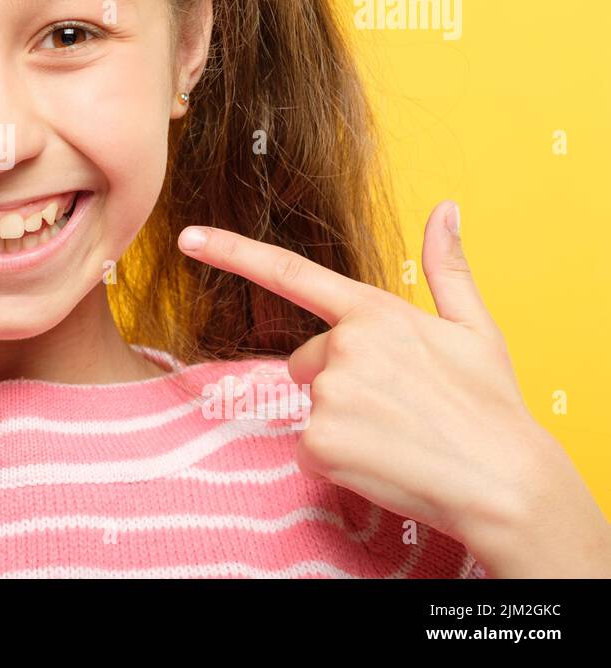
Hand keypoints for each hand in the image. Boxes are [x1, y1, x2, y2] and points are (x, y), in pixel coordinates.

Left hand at [177, 199, 610, 576]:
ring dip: (342, 422)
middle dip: (338, 382)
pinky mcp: (318, 442)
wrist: (507, 485)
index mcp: (375, 313)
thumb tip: (446, 209)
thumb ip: (449, 269)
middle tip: (397, 407)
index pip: (291, 274)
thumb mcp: (475, 331)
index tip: (188, 237)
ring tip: (397, 435)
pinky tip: (382, 461)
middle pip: (306, 362)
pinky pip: (309, 449)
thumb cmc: (491, 407)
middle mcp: (343, 346)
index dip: (233, 252)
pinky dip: (338, 460)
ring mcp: (327, 395)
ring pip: (310, 407)